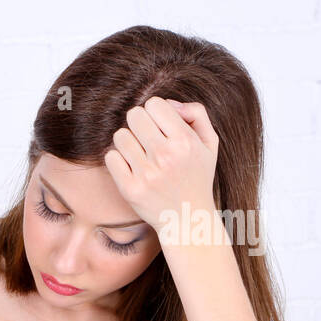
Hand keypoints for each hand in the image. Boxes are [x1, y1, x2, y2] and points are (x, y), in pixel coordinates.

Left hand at [103, 96, 219, 238]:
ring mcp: (146, 173)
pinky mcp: (130, 189)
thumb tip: (168, 103)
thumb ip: (196, 113)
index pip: (154, 104)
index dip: (154, 111)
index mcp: (185, 142)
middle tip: (145, 135)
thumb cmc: (197, 176)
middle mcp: (165, 156)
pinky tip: (130, 165)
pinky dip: (118, 159)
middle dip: (139, 122)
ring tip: (139, 152)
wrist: (187, 218)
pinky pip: (111, 157)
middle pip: (134, 116)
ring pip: (120, 135)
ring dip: (127, 140)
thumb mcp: (209, 143)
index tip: (158, 124)